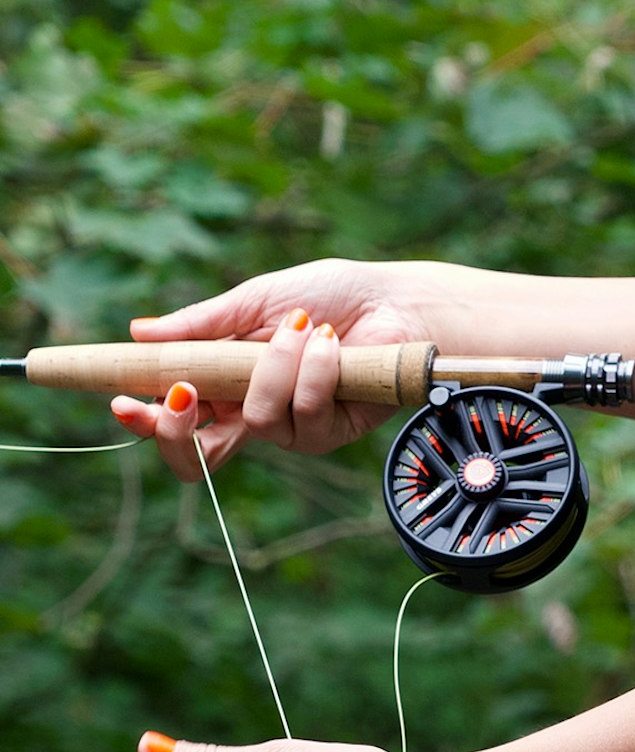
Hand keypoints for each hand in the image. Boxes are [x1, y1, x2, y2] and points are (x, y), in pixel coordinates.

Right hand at [109, 258, 444, 479]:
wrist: (395, 300)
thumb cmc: (331, 295)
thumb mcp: (256, 301)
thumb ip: (202, 323)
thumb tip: (139, 330)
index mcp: (228, 383)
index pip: (178, 419)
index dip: (147, 421)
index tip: (122, 400)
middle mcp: (255, 412)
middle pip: (200, 457)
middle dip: (178, 429)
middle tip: (183, 389)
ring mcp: (292, 427)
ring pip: (256, 419)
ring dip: (276, 365)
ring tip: (305, 327)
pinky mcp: (331, 432)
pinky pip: (305, 413)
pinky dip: (316, 370)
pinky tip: (333, 343)